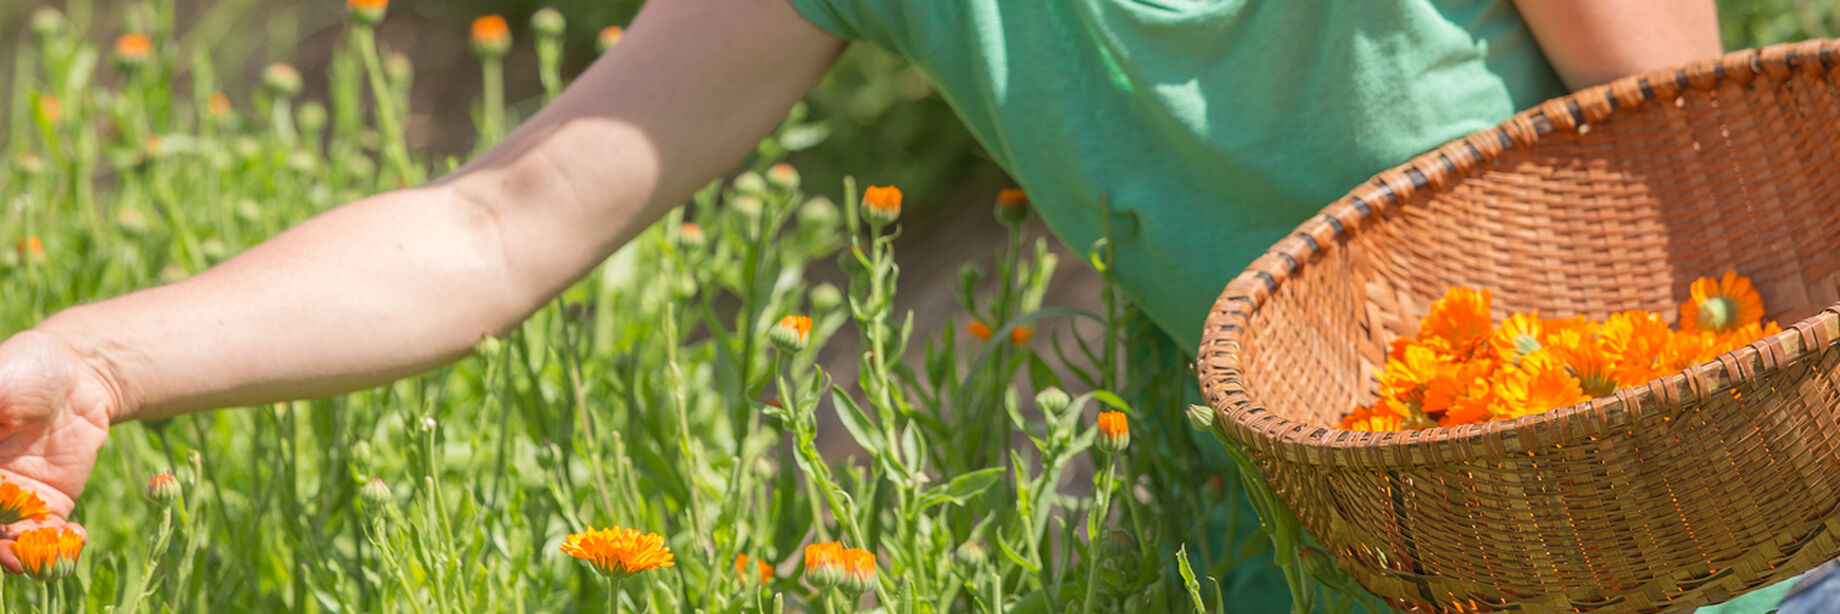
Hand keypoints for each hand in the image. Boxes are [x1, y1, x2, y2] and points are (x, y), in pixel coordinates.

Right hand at [0, 330, 116, 572]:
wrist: (78, 374)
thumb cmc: (21, 370)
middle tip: (15, 548)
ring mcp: (11, 501)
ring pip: (8, 542)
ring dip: (24, 555)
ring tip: (46, 550)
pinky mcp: (48, 504)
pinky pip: (45, 535)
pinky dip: (58, 546)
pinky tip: (75, 537)